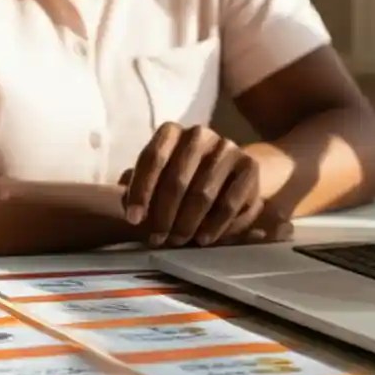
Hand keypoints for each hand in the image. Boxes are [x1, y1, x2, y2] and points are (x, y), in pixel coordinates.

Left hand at [120, 123, 292, 247]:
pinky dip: (215, 226)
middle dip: (164, 215)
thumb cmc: (182, 178)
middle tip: (157, 239)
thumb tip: (125, 206)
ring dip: (187, 224)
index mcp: (171, 132)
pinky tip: (203, 239)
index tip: (133, 220)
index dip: (141, 191)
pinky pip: (231, 203)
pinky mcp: (249, 167)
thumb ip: (137, 187)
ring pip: (204, 194)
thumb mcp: (156, 177)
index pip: (152, 158)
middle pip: (177, 179)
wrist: (227, 172)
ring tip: (177, 241)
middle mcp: (200, 134)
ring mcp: (227, 148)